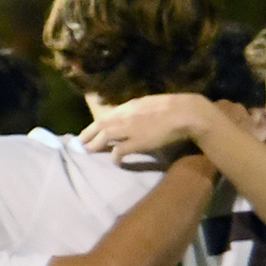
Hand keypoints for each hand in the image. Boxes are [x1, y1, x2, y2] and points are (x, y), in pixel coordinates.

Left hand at [79, 94, 216, 161]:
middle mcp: (126, 116)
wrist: (185, 113)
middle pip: (100, 125)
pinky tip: (115, 162)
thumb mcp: (149, 104)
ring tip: (88, 152)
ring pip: (104, 136)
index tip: (86, 132)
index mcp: (129, 106)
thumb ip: (136, 111)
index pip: (105, 116)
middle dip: (87, 135)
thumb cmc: (172, 108)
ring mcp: (130, 129)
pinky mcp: (138, 142)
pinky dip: (114, 156)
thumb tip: (127, 118)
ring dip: (94, 145)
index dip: (93, 125)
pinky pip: (119, 150)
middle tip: (79, 145)